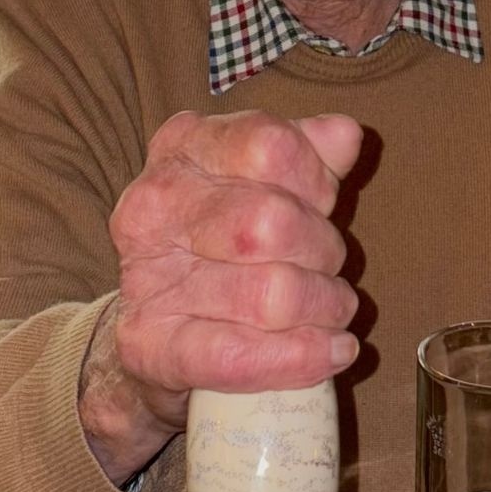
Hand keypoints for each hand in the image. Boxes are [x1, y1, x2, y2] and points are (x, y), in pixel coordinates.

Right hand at [78, 110, 362, 483]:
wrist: (158, 321)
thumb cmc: (226, 235)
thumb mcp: (266, 179)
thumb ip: (308, 150)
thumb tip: (345, 134)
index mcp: (185, 145)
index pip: (270, 146)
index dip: (315, 180)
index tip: (323, 203)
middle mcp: (155, 202)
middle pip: (271, 222)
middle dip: (322, 250)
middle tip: (329, 267)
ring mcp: (145, 275)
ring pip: (268, 295)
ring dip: (323, 307)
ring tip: (333, 310)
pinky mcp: (149, 345)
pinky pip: (239, 356)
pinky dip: (300, 357)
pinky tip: (330, 351)